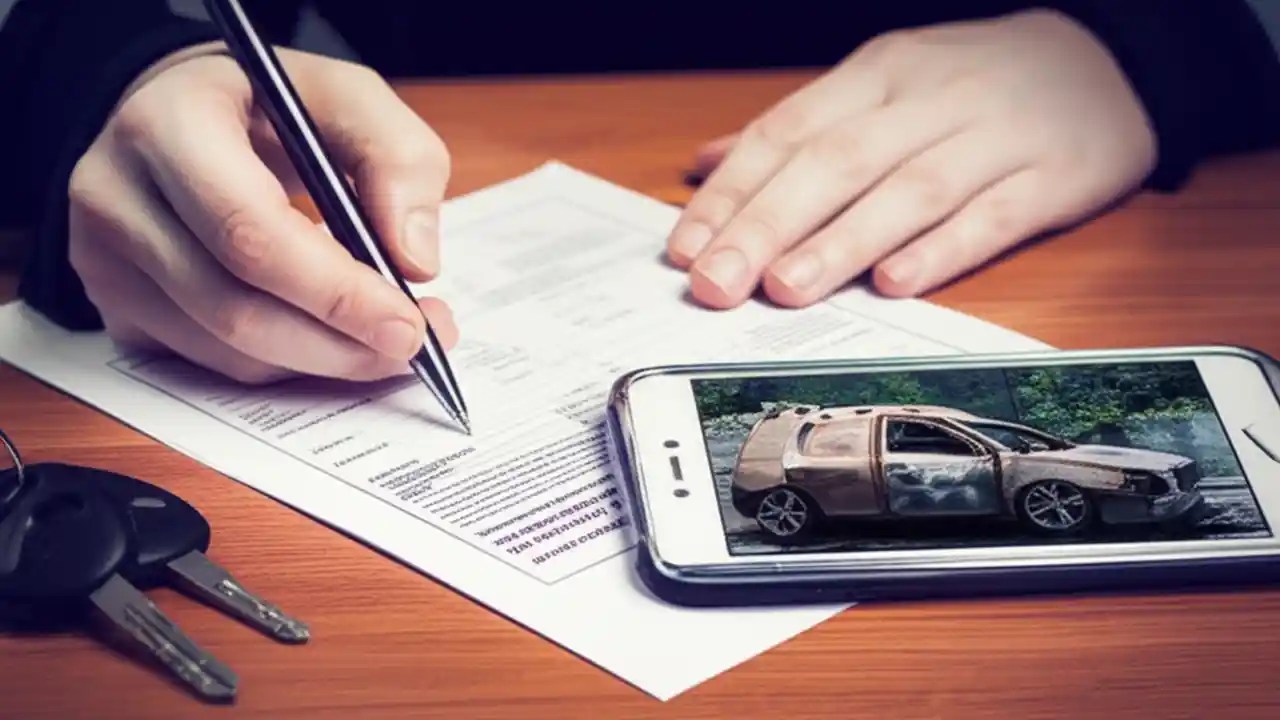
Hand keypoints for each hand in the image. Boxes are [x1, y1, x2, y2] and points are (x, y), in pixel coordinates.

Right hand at [68, 48, 455, 383]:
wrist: (176, 112)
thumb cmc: (266, 106)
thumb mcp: (346, 97)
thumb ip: (396, 160)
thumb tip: (415, 262)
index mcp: (166, 127)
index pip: (249, 233)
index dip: (335, 292)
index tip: (408, 324)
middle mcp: (115, 198)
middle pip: (235, 308)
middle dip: (339, 344)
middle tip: (413, 347)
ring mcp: (104, 262)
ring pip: (226, 349)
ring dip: (320, 362)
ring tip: (386, 344)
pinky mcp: (116, 308)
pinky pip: (211, 364)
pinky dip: (285, 365)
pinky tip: (331, 341)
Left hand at [667, 9, 1156, 307]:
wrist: (1105, 59)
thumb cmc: (971, 83)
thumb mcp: (880, 85)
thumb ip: (796, 130)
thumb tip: (705, 166)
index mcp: (877, 74)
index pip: (788, 132)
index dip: (733, 193)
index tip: (686, 247)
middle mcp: (929, 99)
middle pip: (836, 162)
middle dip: (767, 225)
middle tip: (716, 283)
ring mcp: (993, 137)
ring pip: (908, 191)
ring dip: (842, 242)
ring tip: (786, 288)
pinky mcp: (1052, 176)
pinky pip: (992, 215)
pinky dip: (942, 250)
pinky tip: (896, 284)